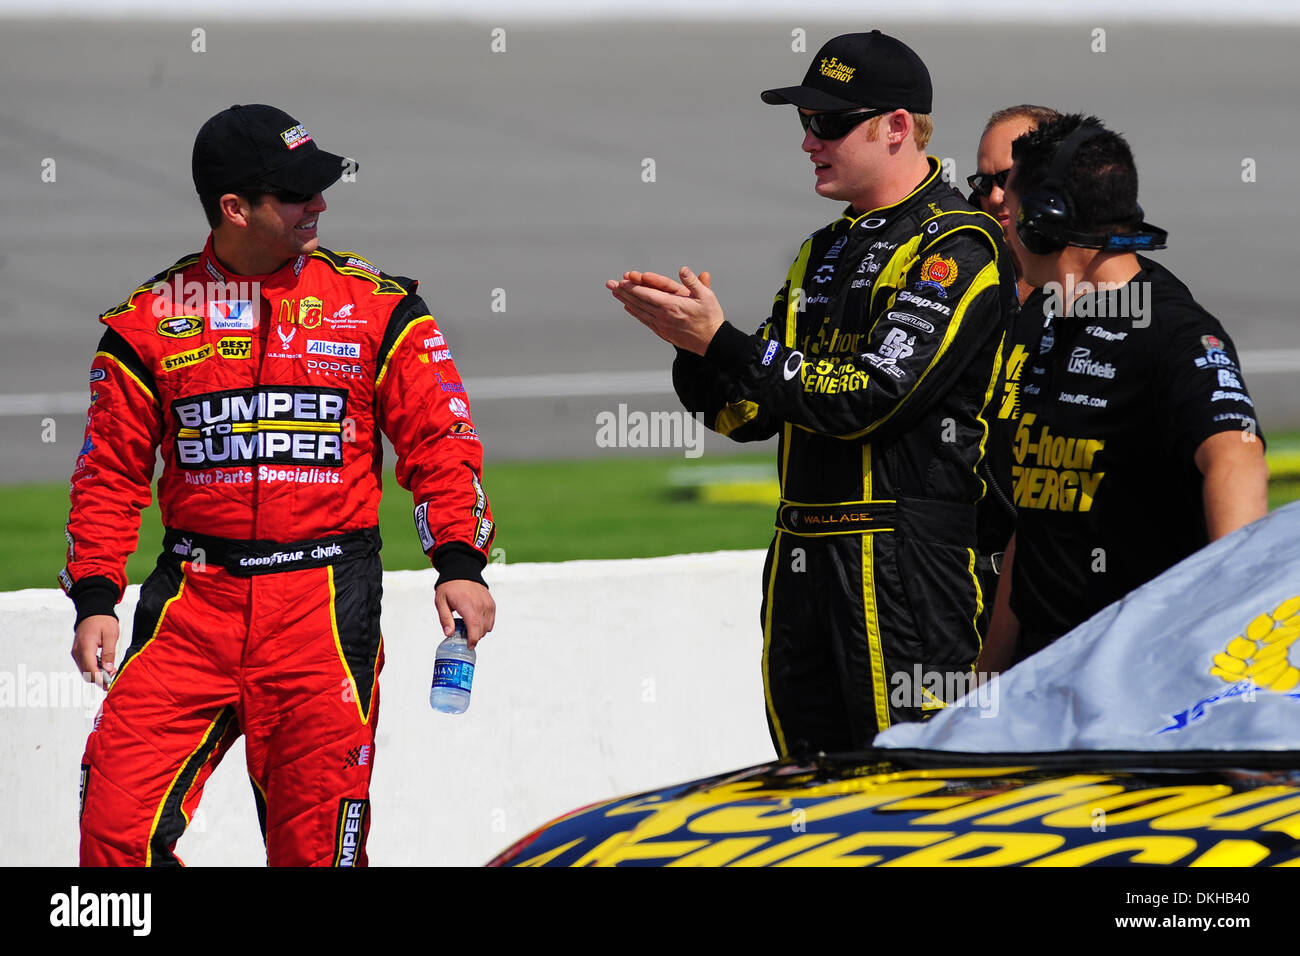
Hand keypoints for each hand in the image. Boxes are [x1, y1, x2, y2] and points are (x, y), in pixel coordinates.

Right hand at [72, 614, 119, 688]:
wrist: (93, 610)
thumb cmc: (103, 621)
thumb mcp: (110, 635)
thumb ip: (109, 653)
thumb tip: (108, 669)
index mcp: (85, 648)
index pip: (90, 670)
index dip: (100, 680)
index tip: (110, 685)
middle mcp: (77, 652)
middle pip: (86, 673)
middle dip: (100, 679)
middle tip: (114, 676)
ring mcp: (76, 652)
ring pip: (85, 671)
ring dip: (97, 674)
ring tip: (112, 670)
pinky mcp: (78, 652)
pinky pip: (85, 665)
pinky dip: (94, 668)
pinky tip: (105, 666)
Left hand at [435, 580, 495, 648]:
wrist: (462, 570)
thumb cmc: (450, 586)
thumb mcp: (441, 602)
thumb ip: (445, 619)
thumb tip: (448, 634)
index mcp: (468, 607)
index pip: (475, 629)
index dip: (473, 641)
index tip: (469, 646)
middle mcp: (481, 606)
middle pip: (482, 631)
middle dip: (474, 637)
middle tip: (463, 635)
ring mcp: (488, 605)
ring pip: (488, 626)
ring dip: (479, 631)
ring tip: (468, 626)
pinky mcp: (491, 604)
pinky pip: (491, 620)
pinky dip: (485, 624)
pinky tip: (475, 620)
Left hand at [605, 267, 721, 355]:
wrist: (712, 342)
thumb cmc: (711, 317)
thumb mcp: (706, 296)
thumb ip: (693, 282)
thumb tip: (682, 270)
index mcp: (672, 305)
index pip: (647, 294)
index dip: (632, 287)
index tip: (621, 281)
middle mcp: (663, 315)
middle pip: (638, 302)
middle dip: (623, 292)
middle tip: (610, 284)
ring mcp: (662, 325)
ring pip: (639, 311)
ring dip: (626, 301)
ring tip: (615, 293)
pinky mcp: (663, 332)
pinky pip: (645, 320)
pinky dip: (635, 313)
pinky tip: (628, 308)